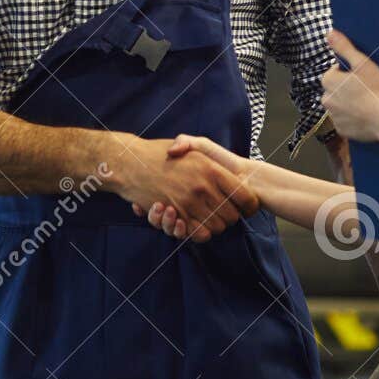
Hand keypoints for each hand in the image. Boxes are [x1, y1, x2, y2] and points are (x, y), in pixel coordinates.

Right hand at [107, 133, 256, 242]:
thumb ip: (210, 157)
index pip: (245, 196)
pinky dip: (199, 232)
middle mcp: (203, 187)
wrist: (129, 163)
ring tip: (207, 217)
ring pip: (216, 227)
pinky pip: (197, 233)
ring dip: (214, 226)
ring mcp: (189, 202)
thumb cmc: (157, 153)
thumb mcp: (188, 145)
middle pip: (232, 216)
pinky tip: (194, 223)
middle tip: (223, 212)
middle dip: (230, 218)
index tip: (246, 207)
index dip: (249, 205)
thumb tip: (227, 172)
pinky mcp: (175, 214)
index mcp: (211, 169)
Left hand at [320, 31, 378, 144]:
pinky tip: (366, 116)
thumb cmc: (377, 89)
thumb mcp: (362, 63)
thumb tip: (329, 33)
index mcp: (328, 81)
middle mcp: (325, 99)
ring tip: (367, 103)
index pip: (334, 73)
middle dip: (346, 89)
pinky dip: (352, 119)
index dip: (348, 73)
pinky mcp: (341, 130)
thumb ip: (344, 48)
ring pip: (339, 106)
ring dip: (348, 104)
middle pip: (335, 90)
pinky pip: (345, 122)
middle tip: (366, 90)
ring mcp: (333, 116)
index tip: (362, 76)